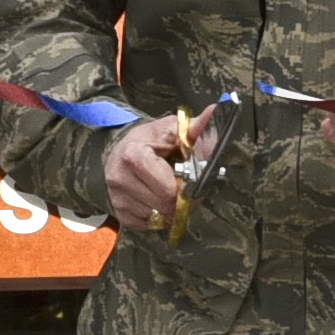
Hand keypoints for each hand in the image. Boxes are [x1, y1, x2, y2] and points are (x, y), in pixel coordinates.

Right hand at [100, 114, 190, 234]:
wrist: (117, 154)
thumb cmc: (148, 141)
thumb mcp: (170, 130)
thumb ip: (195, 127)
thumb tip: (218, 109)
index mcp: (134, 156)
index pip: (168, 188)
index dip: (186, 186)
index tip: (189, 179)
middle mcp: (120, 179)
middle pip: (165, 205)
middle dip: (180, 198)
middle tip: (183, 187)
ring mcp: (118, 199)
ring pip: (159, 217)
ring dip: (170, 208)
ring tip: (168, 191)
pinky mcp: (120, 215)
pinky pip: (150, 225)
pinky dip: (159, 216)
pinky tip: (156, 200)